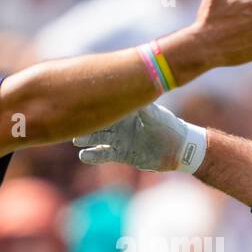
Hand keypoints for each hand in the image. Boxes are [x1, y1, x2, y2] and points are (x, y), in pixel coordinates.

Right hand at [74, 101, 205, 172]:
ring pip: (97, 138)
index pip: (105, 103)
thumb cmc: (168, 127)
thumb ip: (140, 108)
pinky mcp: (121, 154)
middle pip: (97, 120)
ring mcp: (119, 138)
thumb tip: (127, 95)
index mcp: (126, 109)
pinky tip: (83, 155)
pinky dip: (93, 155)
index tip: (78, 99)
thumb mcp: (154, 116)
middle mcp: (119, 122)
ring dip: (86, 138)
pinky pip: (103, 154)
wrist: (178, 150)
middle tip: (73, 123)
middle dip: (85, 122)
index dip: (92, 101)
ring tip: (76, 139)